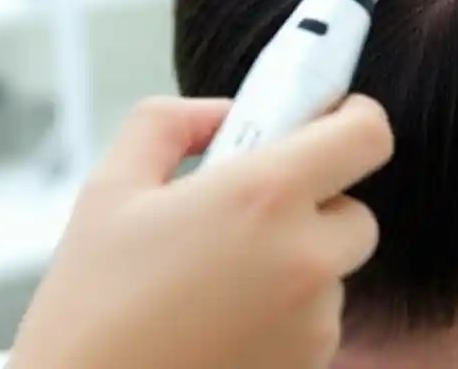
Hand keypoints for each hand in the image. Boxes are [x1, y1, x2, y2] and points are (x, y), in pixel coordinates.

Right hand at [10, 94, 392, 368]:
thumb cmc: (90, 303)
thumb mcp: (110, 186)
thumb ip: (171, 124)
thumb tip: (222, 114)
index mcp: (263, 196)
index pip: (367, 135)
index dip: (351, 119)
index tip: (323, 123)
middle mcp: (305, 260)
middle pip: (356, 213)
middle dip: (313, 207)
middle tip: (247, 216)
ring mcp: (314, 324)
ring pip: (332, 273)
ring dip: (294, 267)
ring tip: (214, 282)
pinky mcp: (309, 367)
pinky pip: (314, 323)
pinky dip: (282, 316)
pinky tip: (219, 321)